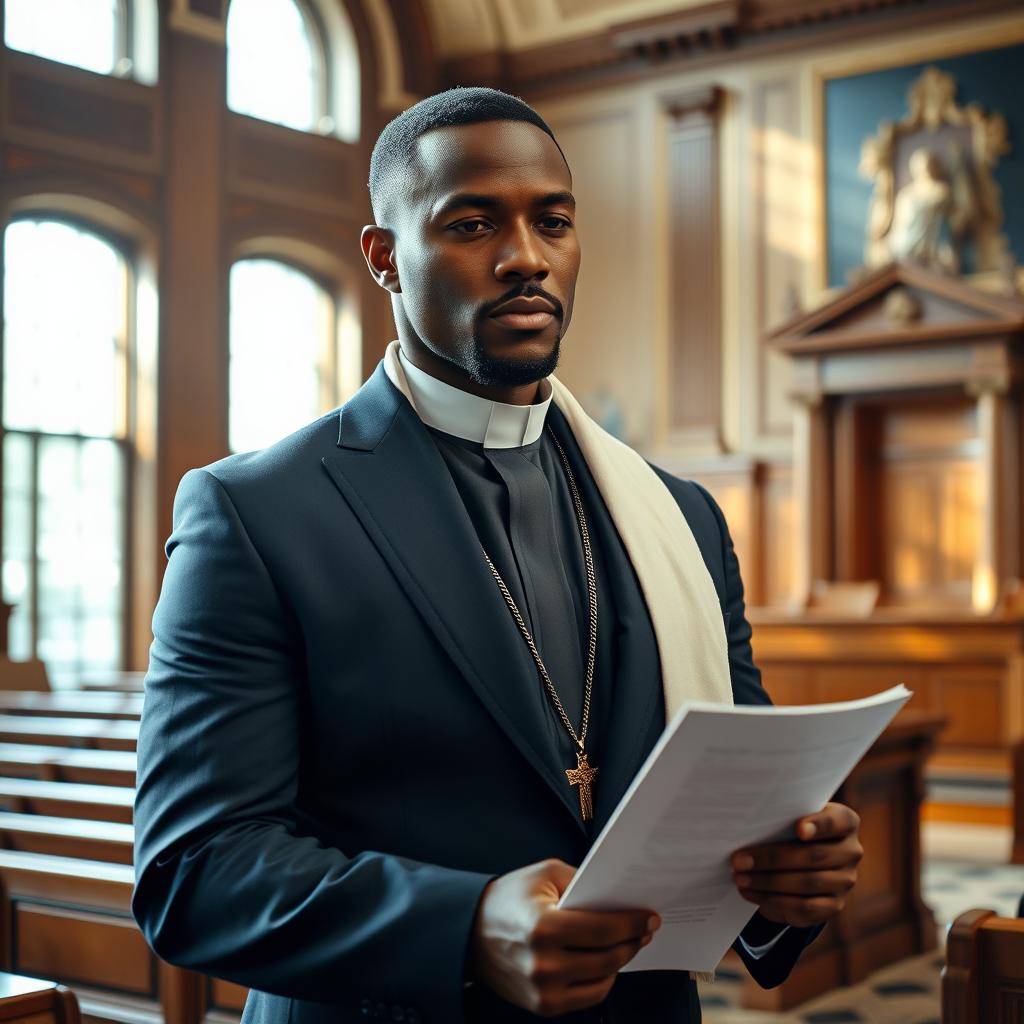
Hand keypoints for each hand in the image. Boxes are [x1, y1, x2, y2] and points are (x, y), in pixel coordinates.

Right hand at [467, 858, 659, 1016]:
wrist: (469, 932)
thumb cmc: (509, 898)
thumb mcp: (544, 875)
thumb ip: (583, 882)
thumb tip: (619, 898)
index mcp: (542, 927)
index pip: (603, 929)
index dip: (632, 923)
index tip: (650, 917)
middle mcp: (543, 964)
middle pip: (608, 957)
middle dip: (633, 941)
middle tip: (645, 928)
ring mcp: (543, 991)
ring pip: (603, 980)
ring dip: (621, 961)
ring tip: (628, 943)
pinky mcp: (542, 1007)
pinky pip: (588, 997)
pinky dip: (603, 979)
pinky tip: (607, 962)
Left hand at [731, 802, 861, 927]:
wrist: (805, 859)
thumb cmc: (792, 829)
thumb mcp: (791, 818)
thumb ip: (781, 818)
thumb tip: (748, 827)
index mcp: (845, 822)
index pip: (836, 821)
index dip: (819, 825)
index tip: (799, 829)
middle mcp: (851, 851)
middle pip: (813, 857)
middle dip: (771, 859)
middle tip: (739, 860)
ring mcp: (845, 881)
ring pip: (807, 884)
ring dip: (768, 883)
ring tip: (740, 878)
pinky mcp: (834, 905)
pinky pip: (805, 907)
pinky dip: (774, 901)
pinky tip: (751, 893)